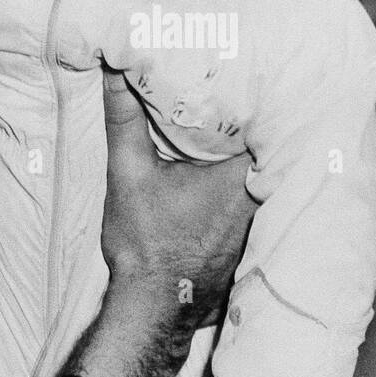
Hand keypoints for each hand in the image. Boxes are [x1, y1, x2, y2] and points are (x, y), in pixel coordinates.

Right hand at [69, 67, 257, 376]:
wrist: (154, 306)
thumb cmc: (145, 245)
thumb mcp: (128, 174)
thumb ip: (125, 121)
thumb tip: (114, 72)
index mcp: (241, 171)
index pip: (257, 112)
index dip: (240, 88)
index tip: (220, 70)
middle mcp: (261, 190)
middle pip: (257, 135)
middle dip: (234, 114)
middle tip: (210, 88)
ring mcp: (260, 214)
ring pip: (253, 163)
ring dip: (234, 145)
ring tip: (209, 120)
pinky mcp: (250, 231)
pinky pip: (248, 188)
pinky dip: (231, 174)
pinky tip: (208, 167)